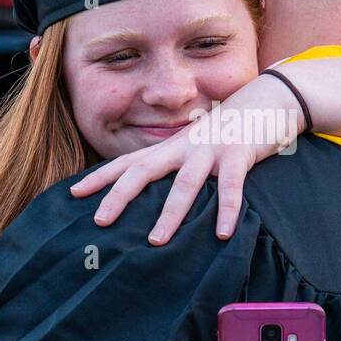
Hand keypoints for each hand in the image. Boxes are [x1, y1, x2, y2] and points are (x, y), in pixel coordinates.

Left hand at [70, 74, 304, 243]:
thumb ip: (176, 168)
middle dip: (120, 195)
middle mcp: (184, 147)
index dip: (100, 177)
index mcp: (170, 148)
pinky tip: (221, 234)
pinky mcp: (239, 154)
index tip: (73, 194)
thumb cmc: (228, 131)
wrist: (267, 99)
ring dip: (170, 213)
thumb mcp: (195, 147)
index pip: (128, 162)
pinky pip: (232, 186)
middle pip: (143, 171)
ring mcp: (210, 149)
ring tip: (156, 241)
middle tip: (100, 221)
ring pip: (185, 183)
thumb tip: (155, 200)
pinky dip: (227, 210)